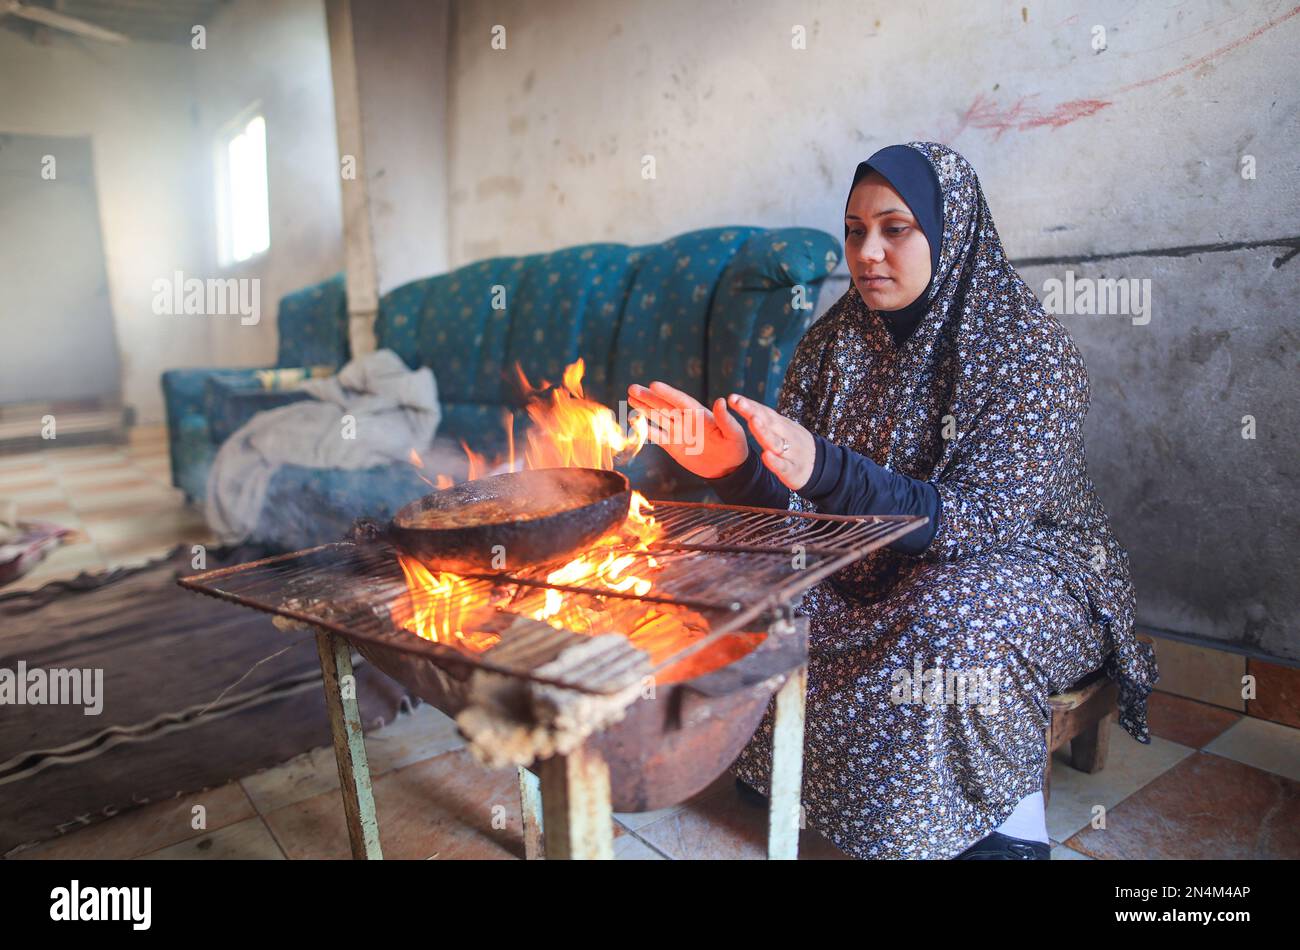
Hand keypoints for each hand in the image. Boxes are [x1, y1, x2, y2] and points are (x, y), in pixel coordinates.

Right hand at [626, 381, 748, 478]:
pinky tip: (634, 420)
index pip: (681, 401)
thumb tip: (721, 400)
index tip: (653, 385)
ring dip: (644, 408)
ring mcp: (678, 431)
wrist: (728, 468)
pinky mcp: (672, 445)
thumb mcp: (733, 433)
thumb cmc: (734, 448)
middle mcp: (686, 420)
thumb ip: (725, 419)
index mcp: (700, 415)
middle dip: (648, 397)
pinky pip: (656, 435)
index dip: (667, 393)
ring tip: (630, 397)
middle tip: (632, 387)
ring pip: (657, 417)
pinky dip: (645, 429)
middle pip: (664, 406)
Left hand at [725, 393, 815, 489]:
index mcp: (782, 426)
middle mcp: (786, 436)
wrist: (823, 468)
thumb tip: (746, 404)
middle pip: (768, 422)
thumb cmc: (796, 447)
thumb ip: (768, 420)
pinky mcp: (793, 470)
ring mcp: (790, 453)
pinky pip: (783, 466)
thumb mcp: (785, 430)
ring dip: (763, 431)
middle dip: (752, 412)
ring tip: (752, 421)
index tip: (733, 397)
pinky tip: (766, 456)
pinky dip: (775, 461)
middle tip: (737, 402)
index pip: (765, 413)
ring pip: (775, 442)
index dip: (750, 405)